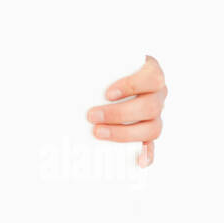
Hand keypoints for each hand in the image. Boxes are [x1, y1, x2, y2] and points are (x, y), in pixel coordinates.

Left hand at [86, 53, 166, 167]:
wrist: (111, 77)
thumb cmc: (107, 67)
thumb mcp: (104, 60)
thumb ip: (93, 62)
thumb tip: (65, 66)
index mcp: (151, 72)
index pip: (152, 78)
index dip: (132, 86)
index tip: (107, 93)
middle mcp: (158, 94)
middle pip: (150, 107)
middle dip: (119, 114)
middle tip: (92, 116)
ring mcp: (157, 115)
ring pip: (152, 128)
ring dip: (124, 134)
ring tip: (98, 133)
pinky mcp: (149, 132)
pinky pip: (152, 146)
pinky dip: (147, 155)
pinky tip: (138, 162)